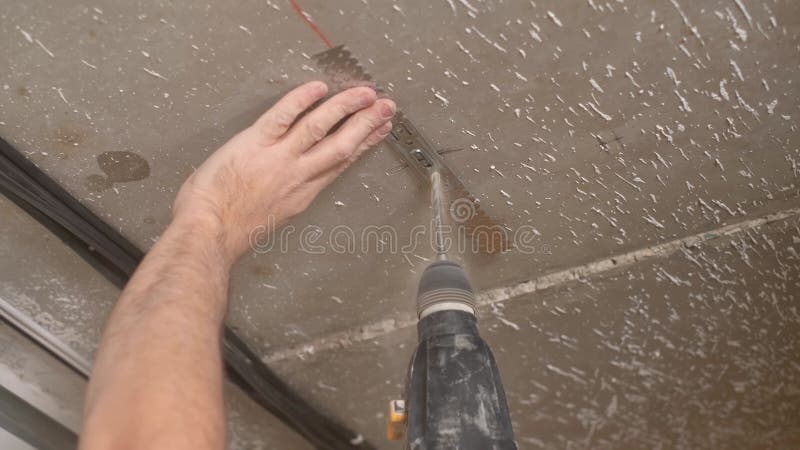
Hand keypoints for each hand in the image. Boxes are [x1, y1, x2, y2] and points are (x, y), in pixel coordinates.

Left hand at [172, 81, 394, 262]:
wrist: (208, 234)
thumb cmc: (230, 232)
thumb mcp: (270, 218)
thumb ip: (285, 199)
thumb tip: (288, 188)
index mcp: (302, 193)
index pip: (340, 163)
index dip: (363, 145)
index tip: (378, 132)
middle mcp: (298, 175)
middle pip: (341, 145)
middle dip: (367, 124)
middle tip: (386, 107)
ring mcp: (279, 158)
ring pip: (320, 128)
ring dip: (346, 109)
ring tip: (366, 93)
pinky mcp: (256, 144)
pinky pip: (283, 117)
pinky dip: (301, 100)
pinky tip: (319, 88)